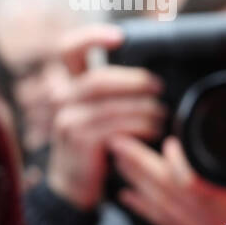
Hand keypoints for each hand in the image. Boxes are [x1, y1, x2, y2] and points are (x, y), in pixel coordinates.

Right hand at [46, 25, 163, 210]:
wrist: (75, 187)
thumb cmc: (99, 146)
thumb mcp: (103, 115)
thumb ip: (117, 95)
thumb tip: (155, 78)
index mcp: (70, 85)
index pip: (69, 49)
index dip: (91, 37)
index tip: (120, 38)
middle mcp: (63, 97)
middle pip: (99, 78)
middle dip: (135, 81)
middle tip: (159, 89)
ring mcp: (67, 118)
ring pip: (112, 104)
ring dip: (145, 108)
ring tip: (162, 116)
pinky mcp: (78, 139)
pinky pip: (116, 125)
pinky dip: (141, 126)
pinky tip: (154, 131)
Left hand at [109, 135, 225, 224]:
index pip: (195, 181)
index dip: (180, 161)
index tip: (172, 143)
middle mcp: (208, 220)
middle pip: (166, 189)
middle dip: (141, 164)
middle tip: (118, 142)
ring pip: (159, 204)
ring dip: (136, 180)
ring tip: (118, 160)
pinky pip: (161, 223)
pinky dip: (142, 208)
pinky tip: (128, 196)